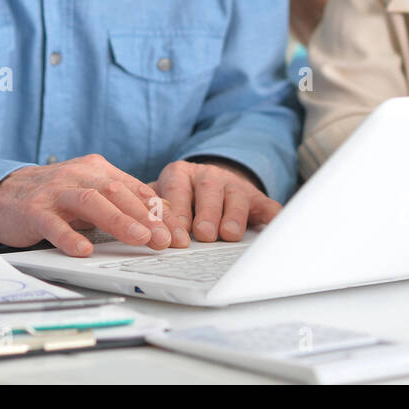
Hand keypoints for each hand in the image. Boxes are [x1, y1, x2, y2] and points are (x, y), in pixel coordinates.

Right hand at [0, 153, 174, 255]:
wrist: (3, 193)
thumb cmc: (55, 197)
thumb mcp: (91, 193)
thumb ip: (121, 202)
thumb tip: (162, 216)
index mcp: (97, 170)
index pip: (135, 189)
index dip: (158, 211)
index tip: (179, 233)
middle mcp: (79, 175)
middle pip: (118, 192)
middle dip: (146, 217)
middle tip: (166, 240)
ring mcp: (55, 192)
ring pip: (91, 201)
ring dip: (119, 220)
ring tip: (140, 239)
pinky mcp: (33, 210)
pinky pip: (53, 224)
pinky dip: (70, 237)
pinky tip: (84, 250)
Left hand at [153, 159, 280, 242]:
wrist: (210, 185)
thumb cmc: (179, 198)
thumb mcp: (159, 196)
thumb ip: (149, 208)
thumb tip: (135, 225)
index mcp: (180, 173)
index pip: (176, 188)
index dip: (176, 211)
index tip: (174, 235)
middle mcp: (208, 175)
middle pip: (208, 190)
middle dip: (206, 213)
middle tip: (203, 233)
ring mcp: (234, 186)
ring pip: (236, 196)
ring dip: (233, 215)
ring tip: (229, 234)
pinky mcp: (257, 199)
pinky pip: (267, 207)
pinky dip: (272, 217)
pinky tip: (273, 227)